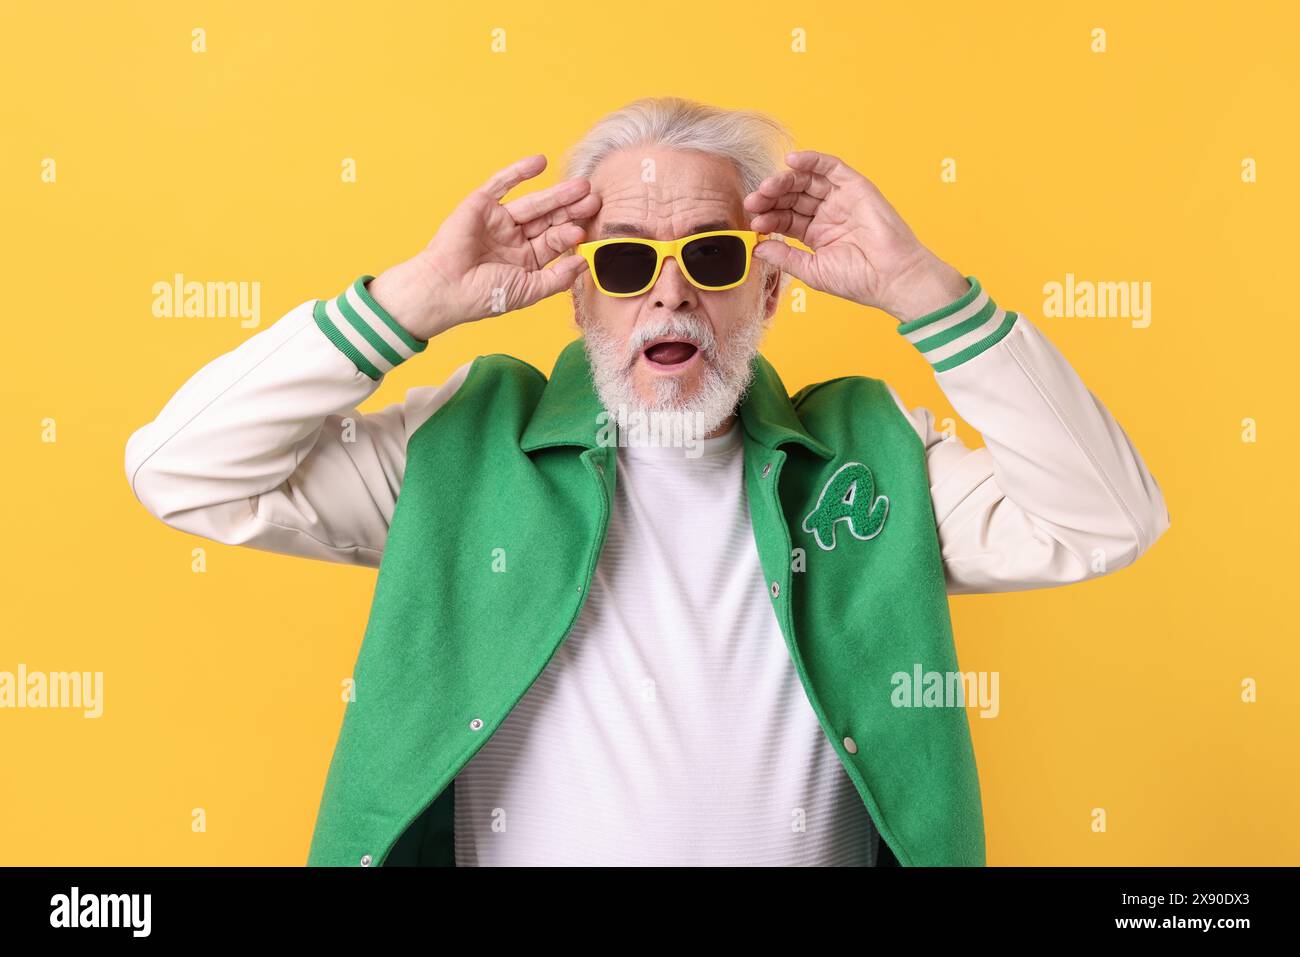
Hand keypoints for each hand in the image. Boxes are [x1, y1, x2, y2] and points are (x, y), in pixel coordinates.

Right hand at [368, 154, 598, 339]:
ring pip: (534, 203)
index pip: (555, 241)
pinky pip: (502, 184)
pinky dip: (520, 172)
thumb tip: (584, 263)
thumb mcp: (528, 291)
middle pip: (549, 219)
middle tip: (594, 200)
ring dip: (557, 194)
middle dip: (571, 210)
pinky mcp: (481, 205)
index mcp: (527, 259)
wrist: (445, 288)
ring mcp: (499, 220)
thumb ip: (558, 278)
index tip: (584, 230)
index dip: (570, 234)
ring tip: (581, 186)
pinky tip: (540, 163)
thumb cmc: (483, 296)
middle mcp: (515, 238)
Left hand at [744, 151, 969, 322]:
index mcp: (816, 234)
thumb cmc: (859, 280)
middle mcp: (827, 214)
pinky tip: (791, 161)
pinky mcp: (856, 187)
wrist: (893, 278)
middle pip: (792, 197)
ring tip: (767, 187)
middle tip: (753, 201)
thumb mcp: (812, 271)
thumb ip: (785, 257)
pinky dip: (811, 161)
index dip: (768, 218)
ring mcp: (841, 199)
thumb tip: (757, 248)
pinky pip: (831, 167)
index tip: (753, 222)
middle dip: (770, 198)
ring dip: (785, 180)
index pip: (785, 218)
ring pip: (806, 181)